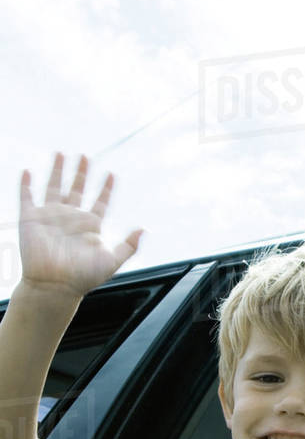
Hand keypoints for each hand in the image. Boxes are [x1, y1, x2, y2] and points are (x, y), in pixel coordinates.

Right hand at [19, 154, 142, 296]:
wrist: (54, 286)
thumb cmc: (82, 277)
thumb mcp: (111, 261)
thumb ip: (128, 246)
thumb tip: (144, 229)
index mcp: (90, 226)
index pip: (100, 202)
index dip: (106, 188)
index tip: (112, 175)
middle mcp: (71, 218)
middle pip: (77, 189)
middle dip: (82, 172)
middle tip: (86, 156)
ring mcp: (50, 217)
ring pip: (54, 187)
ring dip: (57, 170)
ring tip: (61, 153)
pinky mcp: (30, 219)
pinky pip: (27, 197)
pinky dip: (26, 184)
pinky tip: (28, 171)